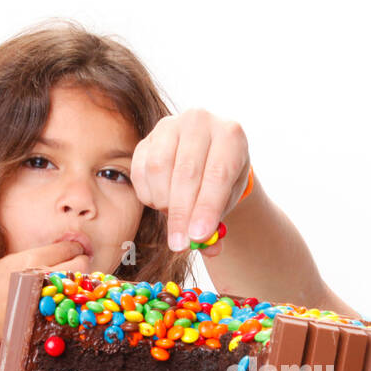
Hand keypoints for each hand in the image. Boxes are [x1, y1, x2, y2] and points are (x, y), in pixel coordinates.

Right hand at [0, 240, 87, 341]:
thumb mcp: (9, 262)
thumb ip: (36, 257)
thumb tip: (62, 250)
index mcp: (29, 260)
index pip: (67, 248)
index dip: (75, 248)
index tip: (76, 249)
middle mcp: (41, 277)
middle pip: (80, 265)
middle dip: (82, 262)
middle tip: (78, 263)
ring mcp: (48, 298)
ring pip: (79, 285)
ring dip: (80, 281)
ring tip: (72, 280)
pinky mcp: (49, 316)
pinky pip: (72, 303)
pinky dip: (74, 298)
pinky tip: (67, 296)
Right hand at [130, 109, 250, 254]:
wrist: (207, 156)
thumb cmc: (221, 180)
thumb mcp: (229, 199)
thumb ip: (219, 223)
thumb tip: (209, 248)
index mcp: (231, 134)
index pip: (218, 174)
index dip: (207, 208)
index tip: (198, 237)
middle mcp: (201, 121)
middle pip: (187, 173)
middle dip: (182, 214)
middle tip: (180, 244)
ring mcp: (171, 125)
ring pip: (159, 169)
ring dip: (164, 202)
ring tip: (174, 212)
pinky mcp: (148, 136)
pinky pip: (140, 169)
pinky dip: (148, 194)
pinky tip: (160, 200)